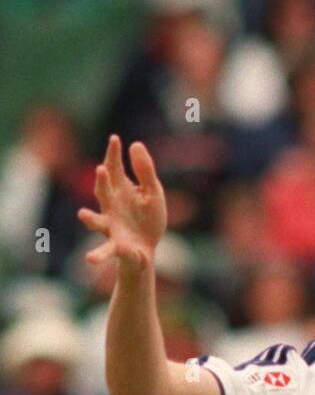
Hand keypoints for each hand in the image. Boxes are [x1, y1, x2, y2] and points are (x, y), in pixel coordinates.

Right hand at [77, 134, 166, 273]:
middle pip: (103, 192)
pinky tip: (103, 255)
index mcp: (121, 191)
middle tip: (101, 170)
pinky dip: (107, 253)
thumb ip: (145, 171)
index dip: (113, 155)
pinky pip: (111, 250)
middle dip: (101, 182)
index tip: (115, 139)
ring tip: (82, 215)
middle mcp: (111, 208)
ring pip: (97, 223)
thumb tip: (135, 144)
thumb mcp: (153, 193)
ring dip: (90, 219)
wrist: (146, 250)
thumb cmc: (147, 218)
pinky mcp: (117, 247)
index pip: (114, 169)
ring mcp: (111, 228)